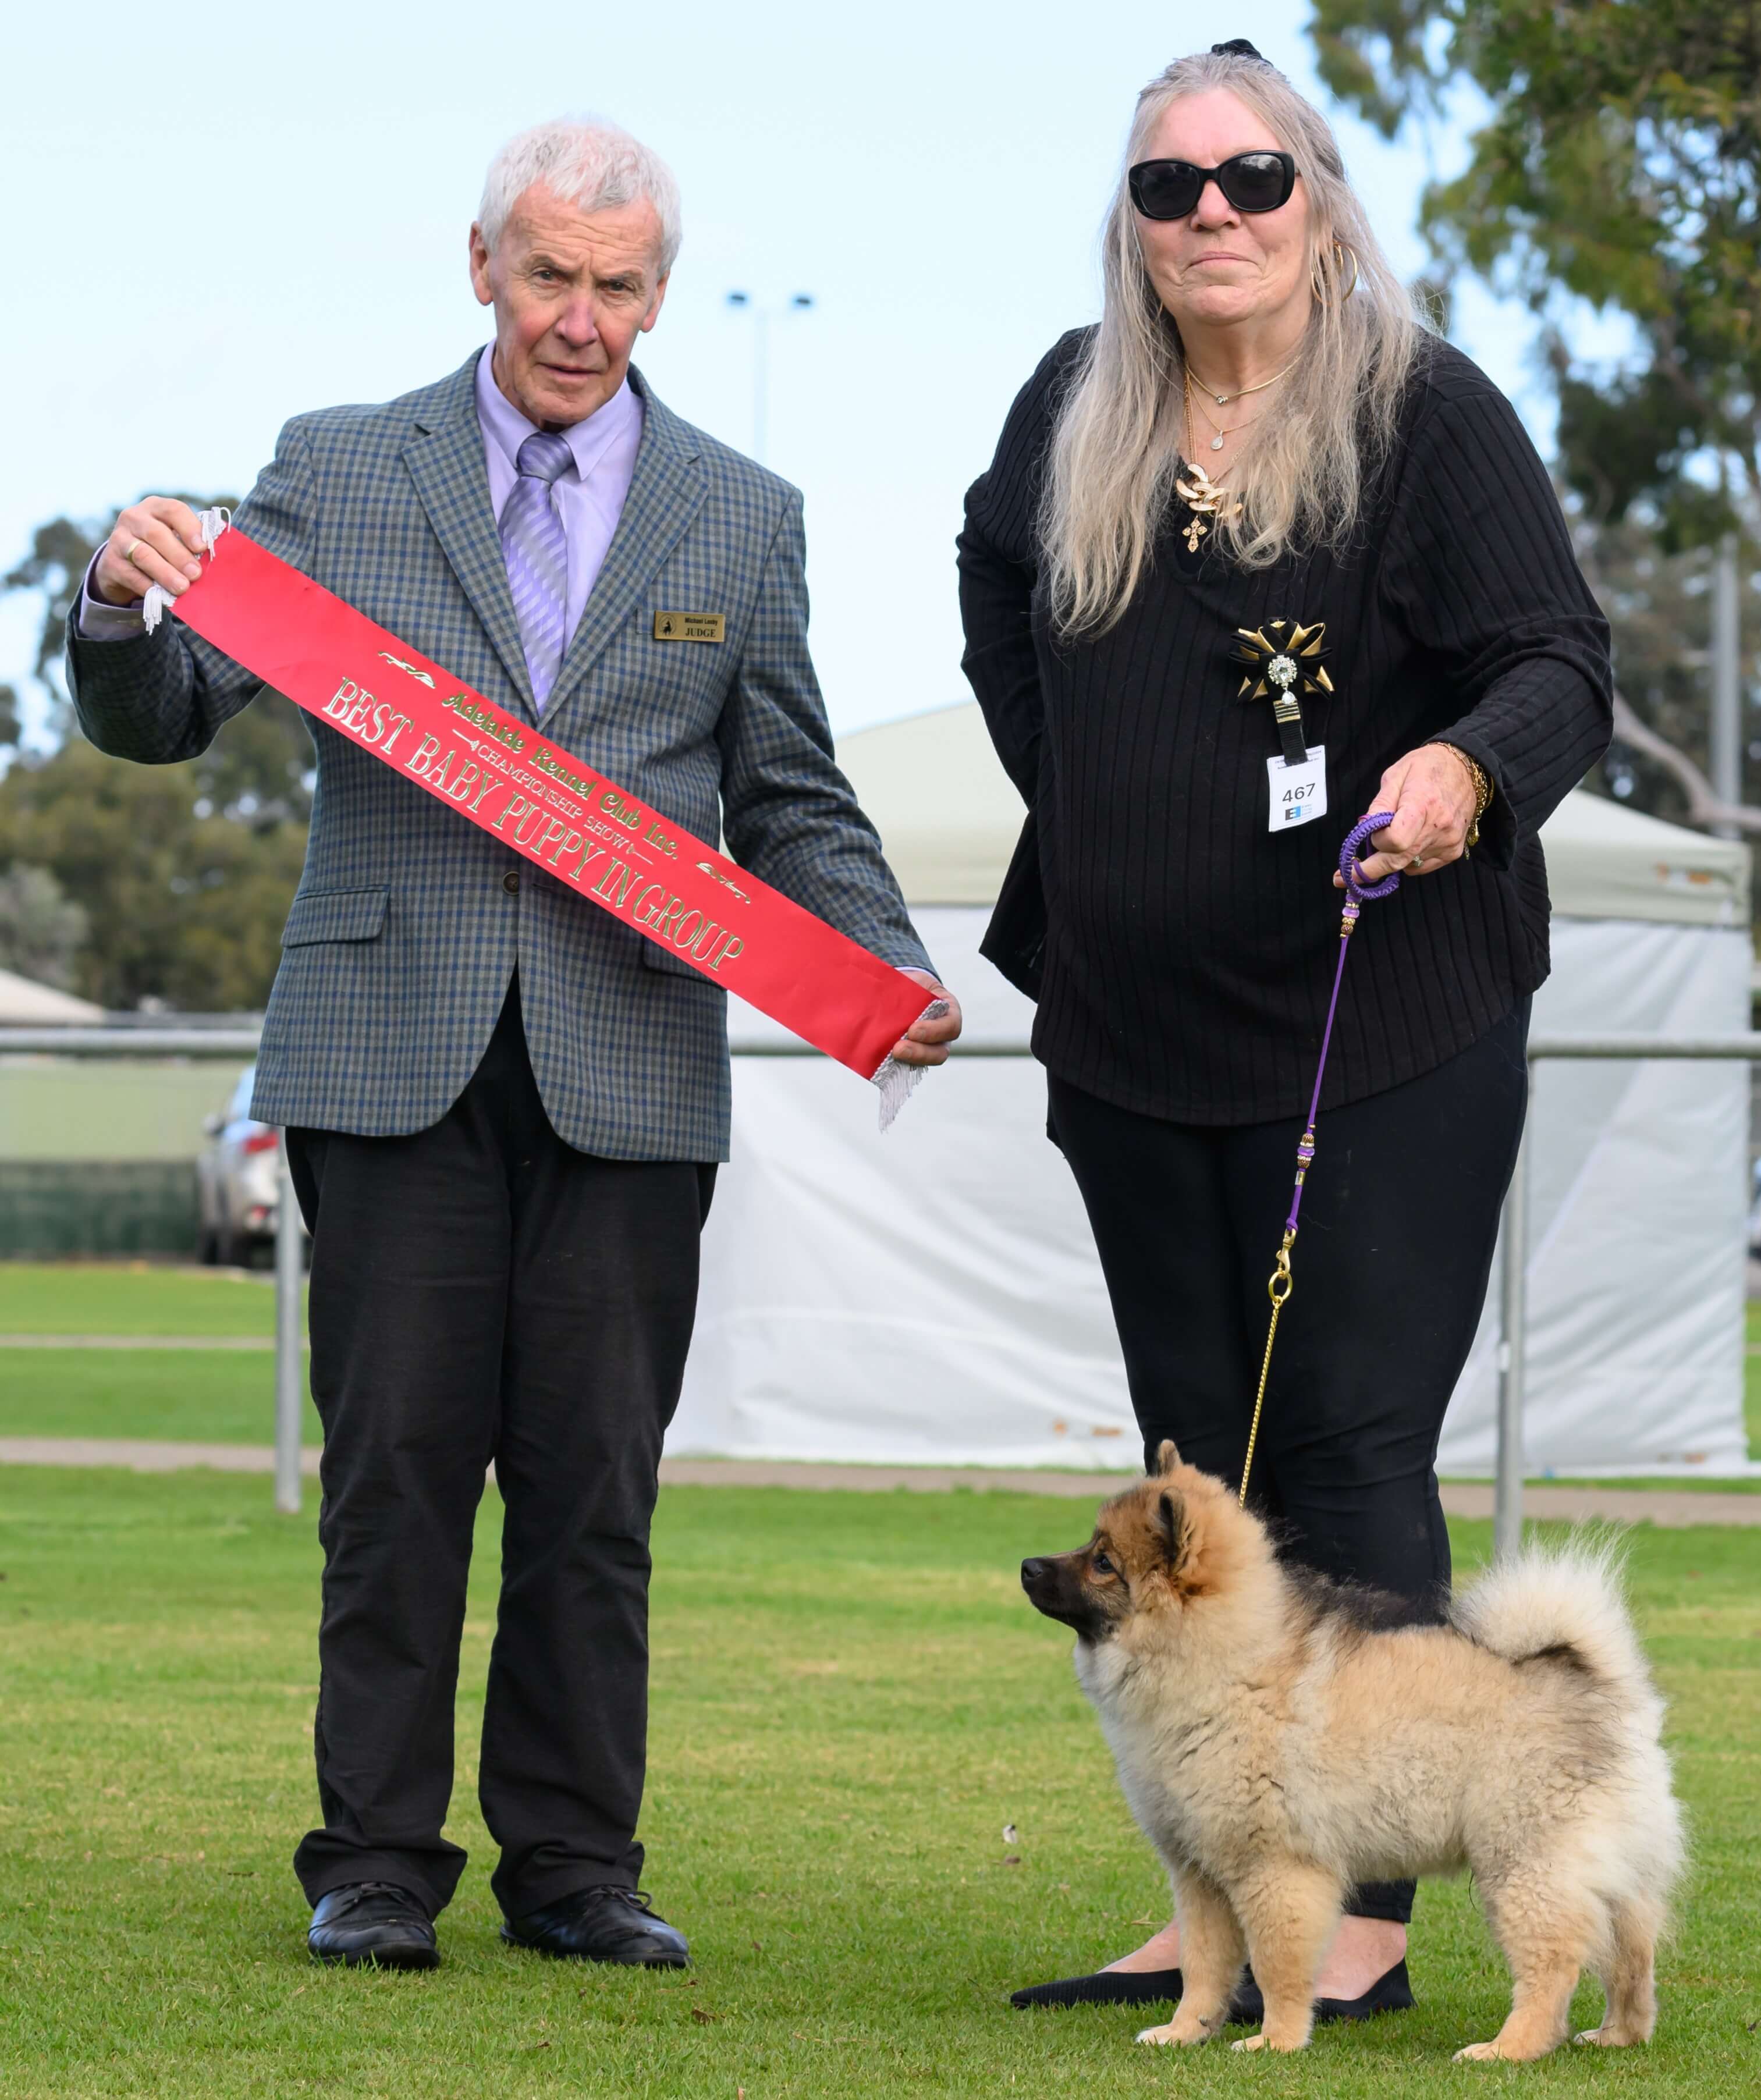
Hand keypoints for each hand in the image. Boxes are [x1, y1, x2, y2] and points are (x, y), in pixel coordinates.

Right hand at [93, 497, 208, 607]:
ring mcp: (119, 539)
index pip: (173, 510)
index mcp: (156, 507)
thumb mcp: (174, 538)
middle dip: (179, 555)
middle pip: (156, 534)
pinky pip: (132, 576)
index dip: (189, 527)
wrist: (122, 564)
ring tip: (182, 588)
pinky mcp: (111, 563)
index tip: (203, 547)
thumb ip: (192, 543)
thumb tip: (218, 557)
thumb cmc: (161, 549)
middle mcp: (134, 518)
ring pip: (143, 555)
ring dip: (165, 572)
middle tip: (196, 574)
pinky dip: (150, 587)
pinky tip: (164, 596)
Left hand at [891, 968, 962, 1067]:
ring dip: (909, 1061)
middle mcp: (942, 1034)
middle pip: (940, 1053)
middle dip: (920, 1053)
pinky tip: (882, 1062)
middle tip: (898, 1049)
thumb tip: (885, 995)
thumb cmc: (911, 984)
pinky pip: (909, 1066)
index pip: (951, 1026)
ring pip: (925, 1062)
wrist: (901, 991)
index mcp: (949, 1012)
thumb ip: (908, 990)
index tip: (913, 1030)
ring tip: (891, 1055)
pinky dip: (896, 1065)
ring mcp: (928, 1047)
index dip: (934, 1031)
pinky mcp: (912, 1055)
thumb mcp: (914, 983)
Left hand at [1334, 744, 1476, 888]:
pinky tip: (1409, 841)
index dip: (1377, 841)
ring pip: (1406, 865)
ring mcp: (1448, 842)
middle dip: (1367, 872)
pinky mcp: (1453, 851)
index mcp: (1422, 805)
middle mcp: (1438, 828)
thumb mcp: (1396, 775)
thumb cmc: (1426, 767)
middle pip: (1397, 861)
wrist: (1466, 768)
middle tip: (1342, 878)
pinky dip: (1407, 860)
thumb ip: (1380, 804)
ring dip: (1390, 858)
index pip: (1395, 841)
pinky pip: (1420, 867)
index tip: (1370, 833)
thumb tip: (1365, 828)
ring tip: (1393, 836)